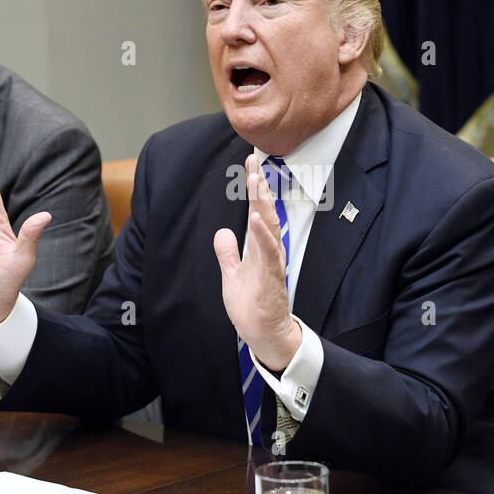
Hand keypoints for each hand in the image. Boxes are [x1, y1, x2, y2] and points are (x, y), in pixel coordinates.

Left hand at [213, 154, 300, 370]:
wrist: (263, 332)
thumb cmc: (252, 305)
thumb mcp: (233, 274)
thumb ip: (228, 253)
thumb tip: (222, 232)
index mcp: (260, 247)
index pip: (258, 211)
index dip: (254, 188)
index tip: (250, 164)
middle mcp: (269, 249)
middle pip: (265, 211)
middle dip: (259, 185)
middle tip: (253, 160)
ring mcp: (272, 261)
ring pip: (269, 225)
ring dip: (263, 202)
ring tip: (256, 180)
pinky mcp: (272, 276)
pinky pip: (268, 252)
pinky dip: (263, 234)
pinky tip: (257, 217)